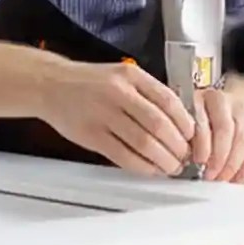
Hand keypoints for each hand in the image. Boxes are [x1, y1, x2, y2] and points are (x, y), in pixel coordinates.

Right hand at [39, 61, 196, 176]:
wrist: (51, 84)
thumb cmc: (91, 82)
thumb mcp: (122, 75)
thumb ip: (147, 93)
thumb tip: (179, 122)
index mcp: (131, 76)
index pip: (168, 101)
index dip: (185, 123)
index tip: (192, 137)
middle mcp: (118, 93)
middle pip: (159, 125)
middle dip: (177, 146)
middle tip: (184, 157)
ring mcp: (103, 114)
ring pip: (143, 143)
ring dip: (163, 160)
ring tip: (171, 167)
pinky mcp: (91, 135)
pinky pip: (123, 155)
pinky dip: (141, 166)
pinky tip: (150, 169)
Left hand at [190, 88, 243, 181]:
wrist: (211, 110)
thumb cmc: (191, 120)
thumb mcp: (183, 122)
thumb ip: (184, 137)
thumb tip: (184, 160)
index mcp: (204, 98)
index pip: (205, 120)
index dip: (203, 144)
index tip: (198, 162)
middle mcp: (226, 102)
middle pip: (227, 129)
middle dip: (219, 157)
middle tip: (210, 175)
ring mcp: (242, 115)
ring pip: (243, 140)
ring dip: (232, 164)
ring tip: (220, 179)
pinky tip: (234, 179)